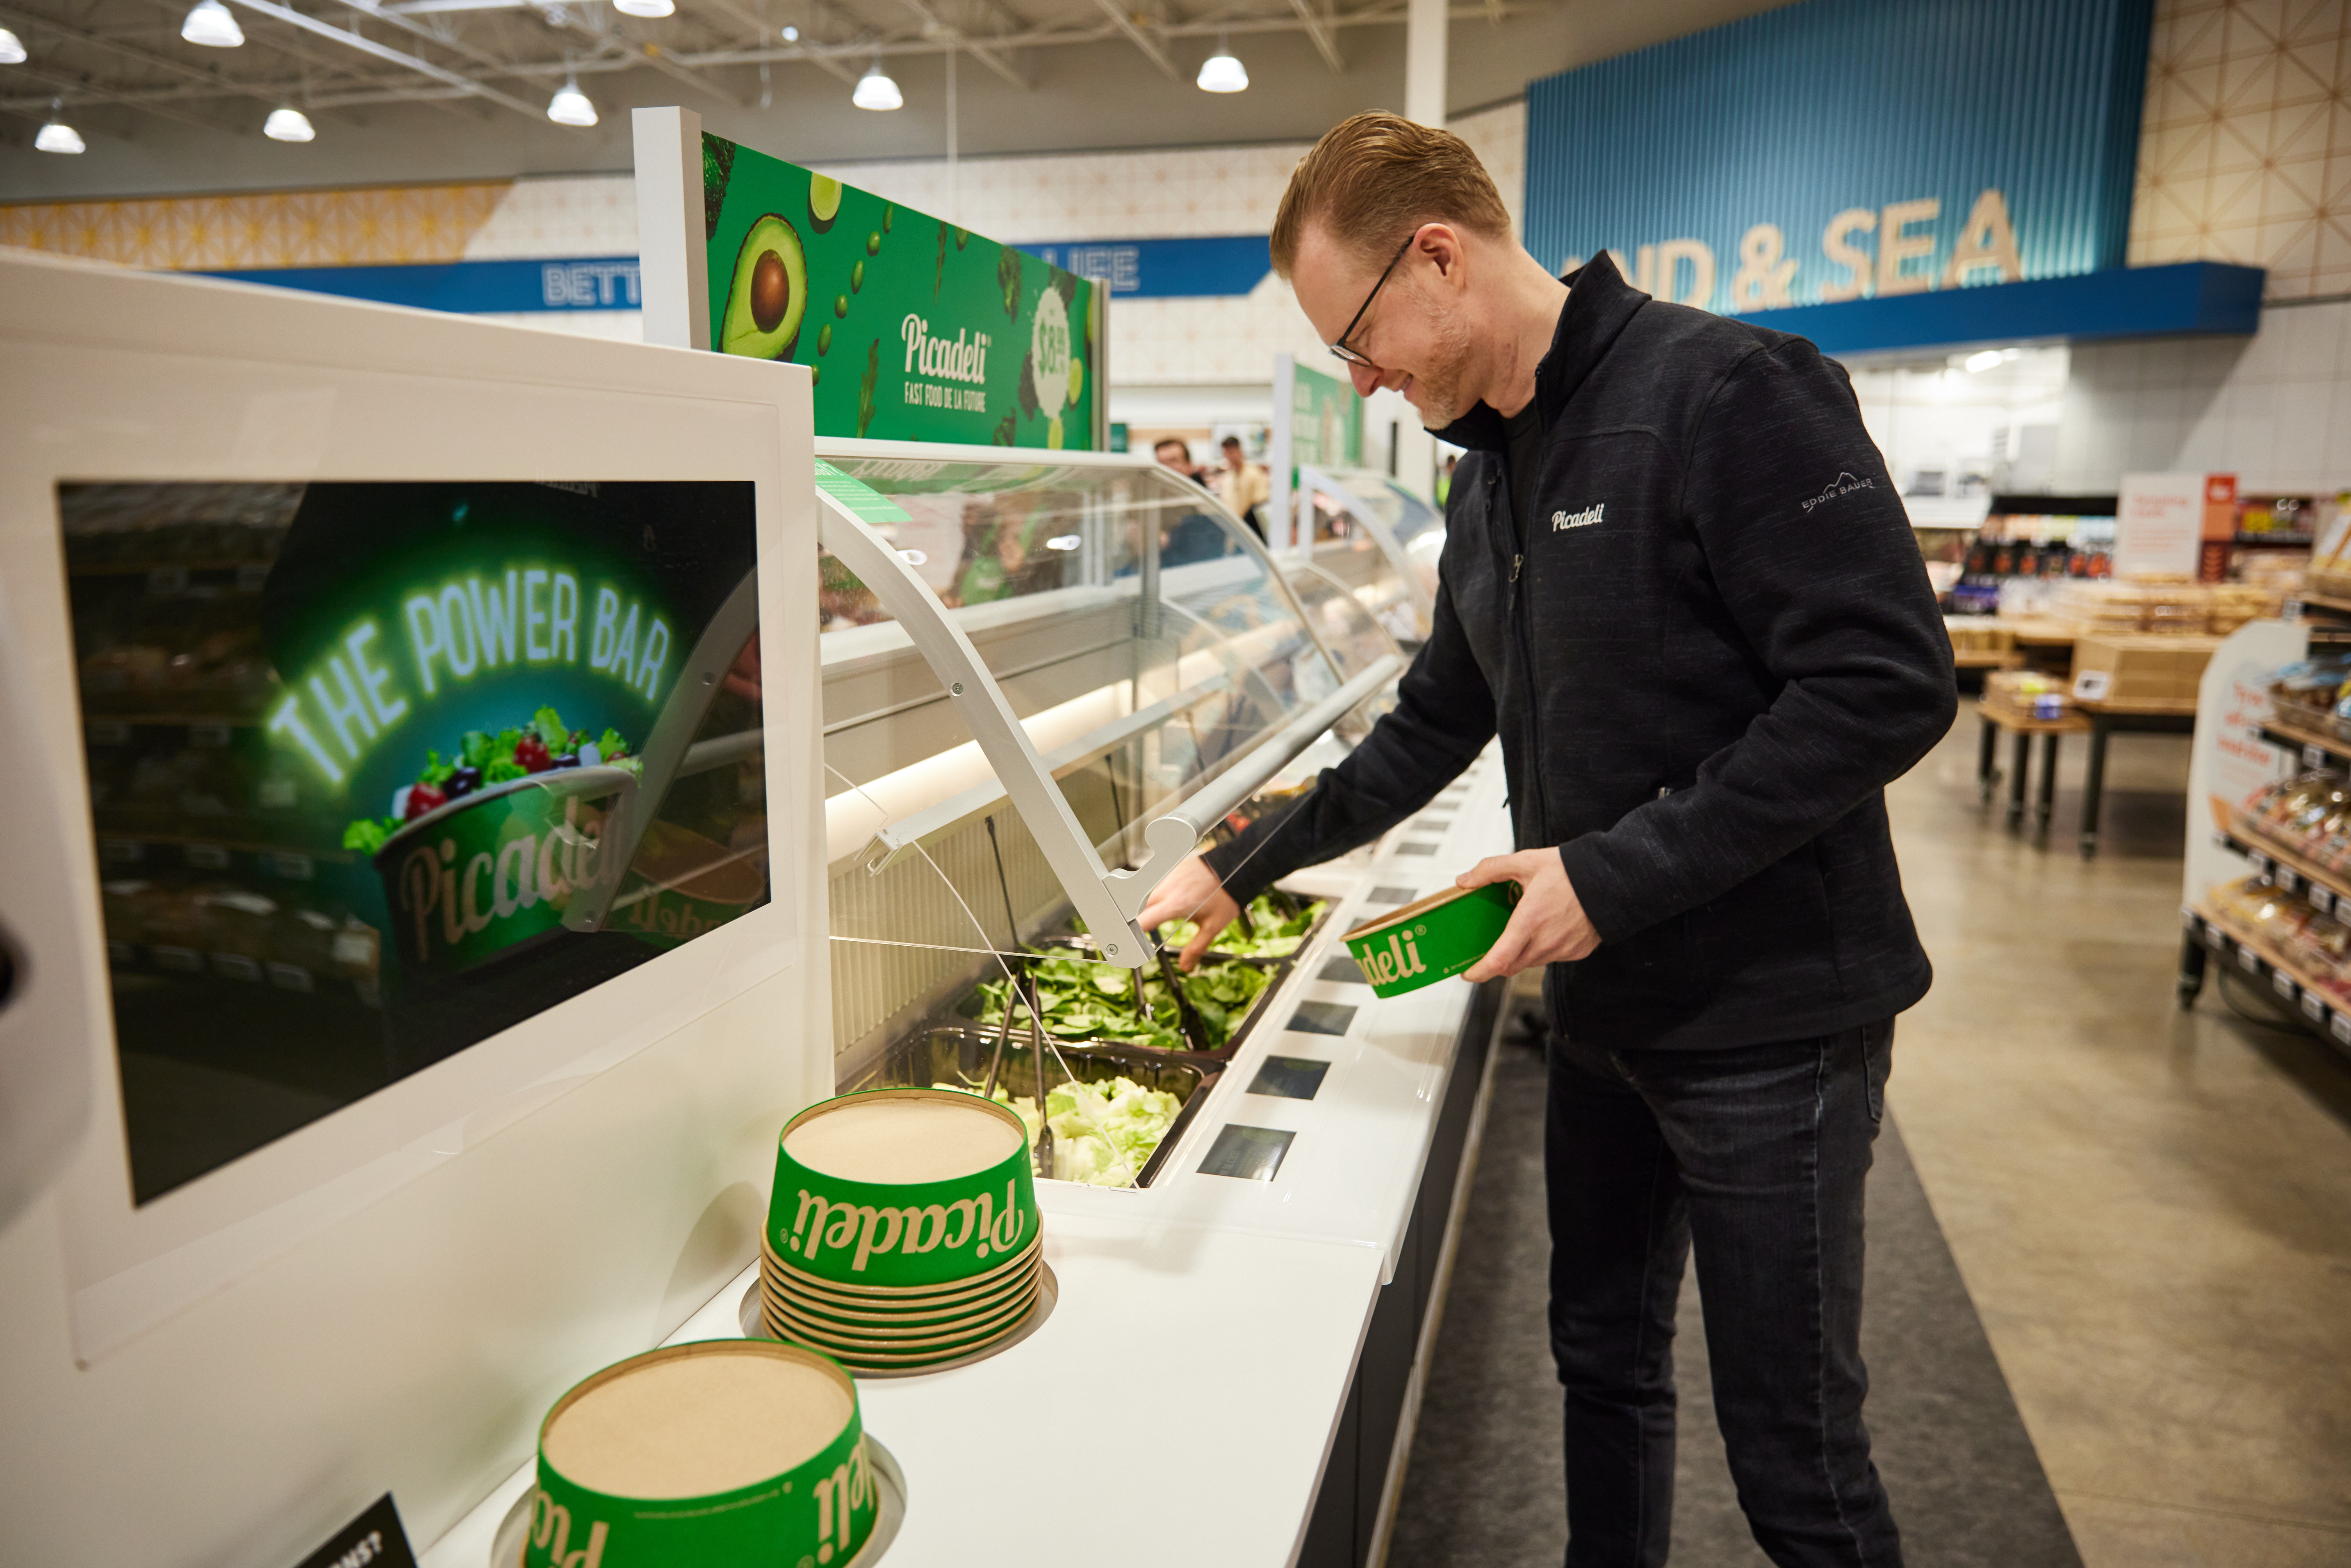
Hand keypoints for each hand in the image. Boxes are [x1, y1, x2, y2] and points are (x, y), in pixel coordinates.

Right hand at [1136, 854, 1240, 970]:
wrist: (1235, 867)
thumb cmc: (1225, 896)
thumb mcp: (1213, 926)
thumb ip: (1196, 948)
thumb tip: (1185, 966)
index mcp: (1174, 905)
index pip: (1142, 921)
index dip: (1135, 934)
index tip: (1138, 943)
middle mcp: (1167, 889)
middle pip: (1141, 909)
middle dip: (1144, 922)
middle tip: (1151, 932)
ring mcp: (1168, 877)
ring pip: (1149, 896)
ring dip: (1153, 908)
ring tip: (1167, 914)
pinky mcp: (1171, 870)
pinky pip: (1158, 885)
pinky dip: (1161, 896)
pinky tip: (1174, 899)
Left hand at [1458, 849, 1598, 981]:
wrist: (1611, 878)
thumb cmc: (1570, 870)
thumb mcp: (1525, 861)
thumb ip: (1490, 870)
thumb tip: (1464, 880)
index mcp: (1529, 923)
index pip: (1498, 961)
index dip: (1479, 972)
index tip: (1468, 973)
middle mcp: (1546, 942)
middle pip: (1512, 965)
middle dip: (1497, 962)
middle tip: (1488, 951)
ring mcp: (1563, 950)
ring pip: (1532, 961)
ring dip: (1521, 953)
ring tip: (1520, 931)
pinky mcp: (1578, 952)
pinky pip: (1553, 957)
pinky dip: (1543, 948)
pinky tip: (1546, 928)